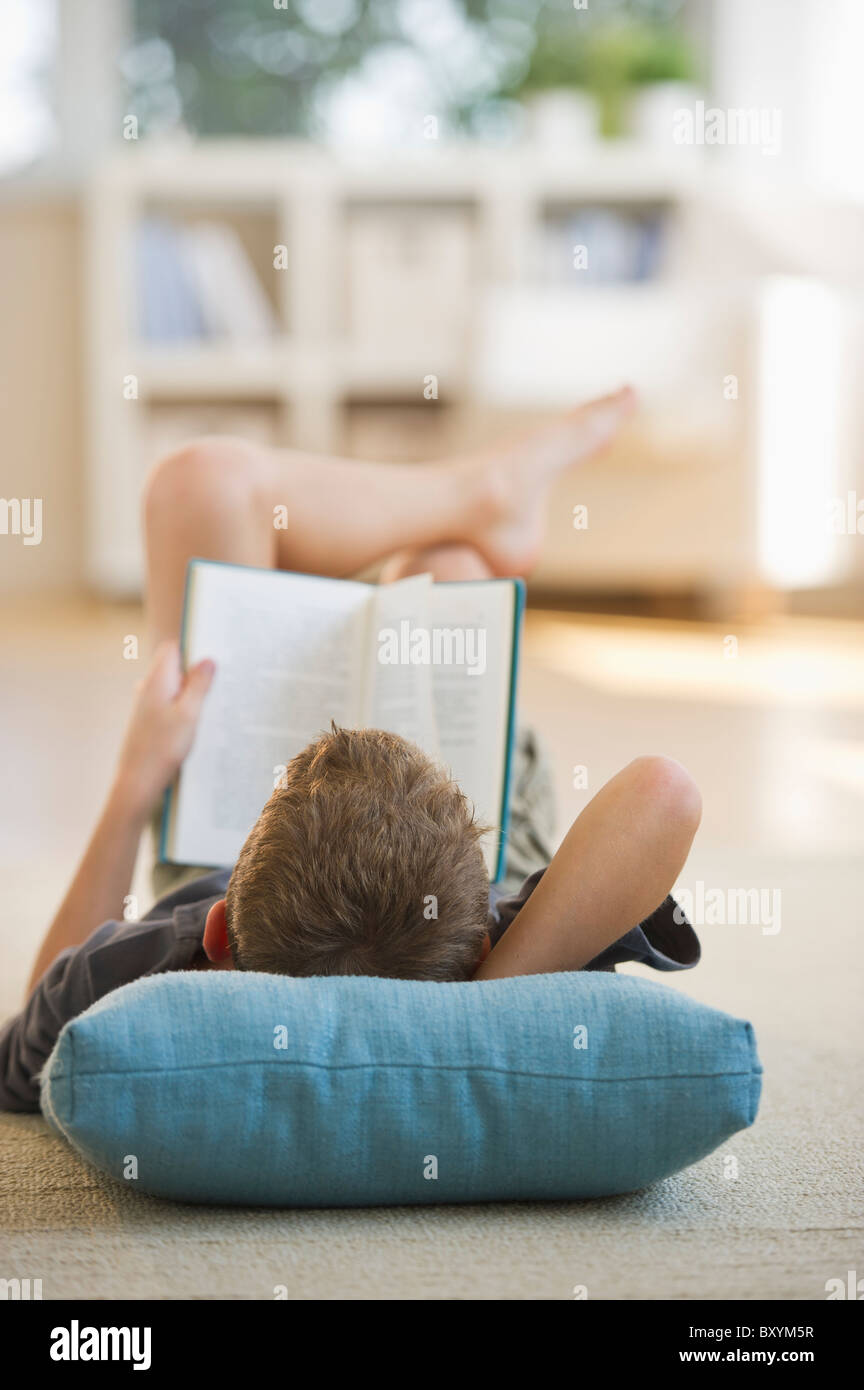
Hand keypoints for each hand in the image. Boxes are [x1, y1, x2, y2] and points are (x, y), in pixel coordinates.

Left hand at [113, 641, 215, 815]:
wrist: (137, 782)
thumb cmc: (162, 749)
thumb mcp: (189, 714)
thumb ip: (198, 685)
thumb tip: (208, 660)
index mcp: (157, 680)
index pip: (173, 648)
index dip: (193, 647)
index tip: (216, 653)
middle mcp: (149, 688)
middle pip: (176, 667)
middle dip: (198, 672)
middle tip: (222, 681)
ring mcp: (147, 705)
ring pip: (175, 688)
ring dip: (193, 693)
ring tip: (214, 705)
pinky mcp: (150, 721)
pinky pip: (171, 704)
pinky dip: (186, 708)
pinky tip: (200, 723)